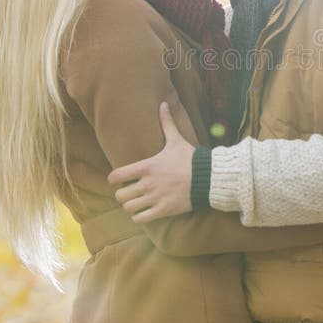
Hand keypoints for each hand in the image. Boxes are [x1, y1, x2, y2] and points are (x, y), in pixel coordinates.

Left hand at [108, 102, 194, 222]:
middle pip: (120, 196)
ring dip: (131, 206)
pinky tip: (145, 212)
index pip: (116, 176)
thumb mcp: (176, 140)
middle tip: (129, 192)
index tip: (118, 179)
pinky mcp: (164, 210)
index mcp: (146, 166)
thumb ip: (166, 123)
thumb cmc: (190, 158)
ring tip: (136, 203)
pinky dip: (140, 216)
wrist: (208, 177)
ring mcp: (155, 198)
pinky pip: (141, 219)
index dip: (114, 179)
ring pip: (129, 208)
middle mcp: (147, 184)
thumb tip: (164, 103)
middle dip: (123, 194)